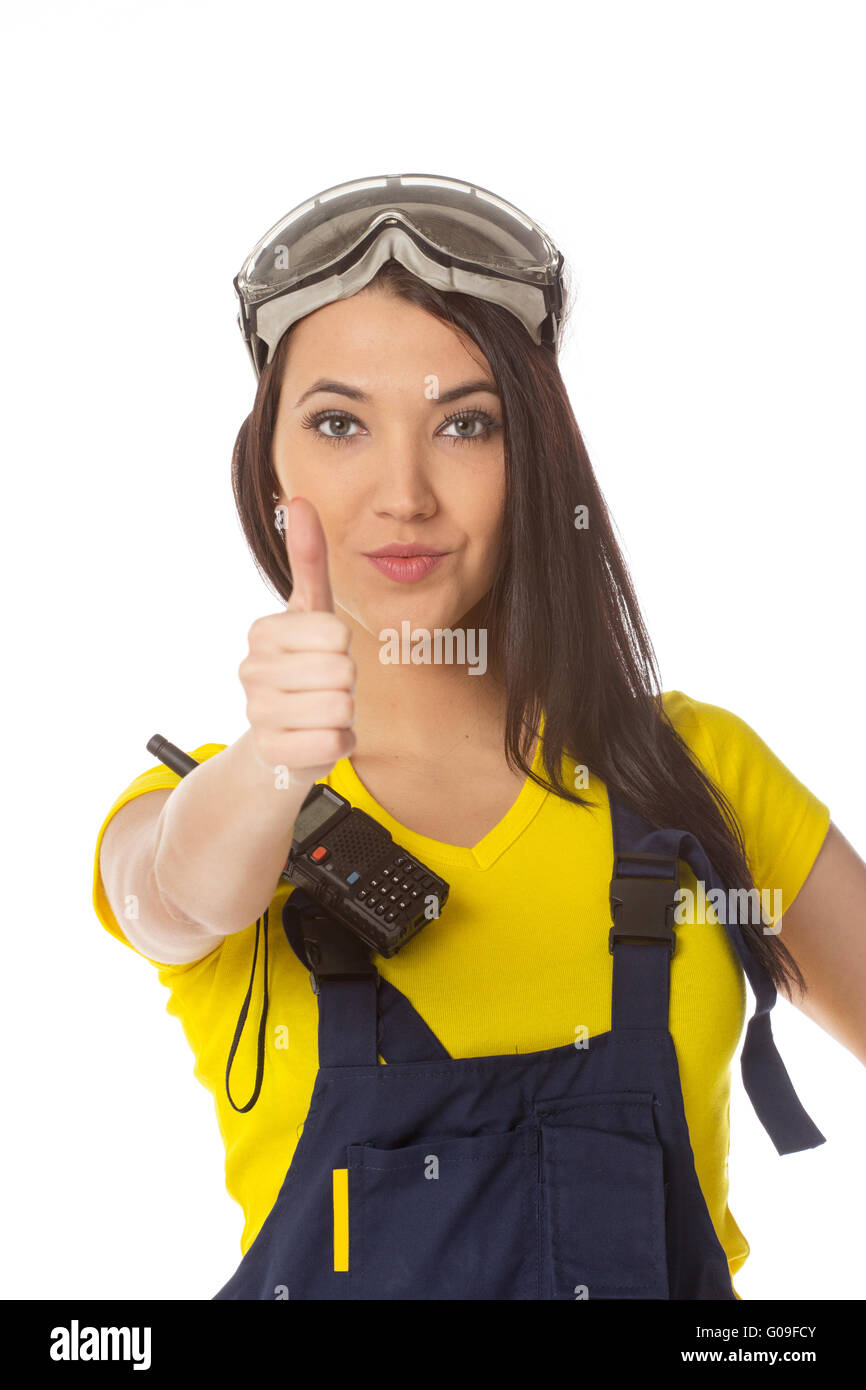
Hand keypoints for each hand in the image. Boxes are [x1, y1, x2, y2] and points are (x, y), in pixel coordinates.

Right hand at [239, 498, 356, 781]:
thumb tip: (299, 500)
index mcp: (262, 632)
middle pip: (343, 671)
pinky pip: (335, 744)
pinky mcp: (273, 754)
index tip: (322, 655)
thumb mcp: (309, 613)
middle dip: (346, 683)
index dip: (343, 648)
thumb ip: (308, 559)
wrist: (277, 740)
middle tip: (324, 688)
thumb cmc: (301, 668)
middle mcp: (252, 671)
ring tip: (320, 711)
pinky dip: (339, 744)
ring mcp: (257, 714)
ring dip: (344, 714)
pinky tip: (317, 738)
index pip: (336, 633)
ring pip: (341, 708)